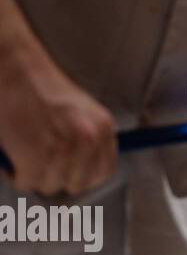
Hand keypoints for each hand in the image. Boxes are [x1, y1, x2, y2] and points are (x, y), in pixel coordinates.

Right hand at [0, 43, 116, 197]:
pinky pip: (27, 183)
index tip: (69, 174)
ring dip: (35, 176)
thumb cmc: (42, 88)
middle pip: (76, 184)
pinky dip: (17, 176)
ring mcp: (62, 149)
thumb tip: (81, 168)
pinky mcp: (34, 155)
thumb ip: (88, 138)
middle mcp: (88, 140)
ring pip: (50, 186)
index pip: (104, 173)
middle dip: (57, 177)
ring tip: (25, 157)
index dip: (84, 177)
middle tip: (41, 164)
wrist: (16, 69)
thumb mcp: (81, 111)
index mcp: (103, 128)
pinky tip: (13, 161)